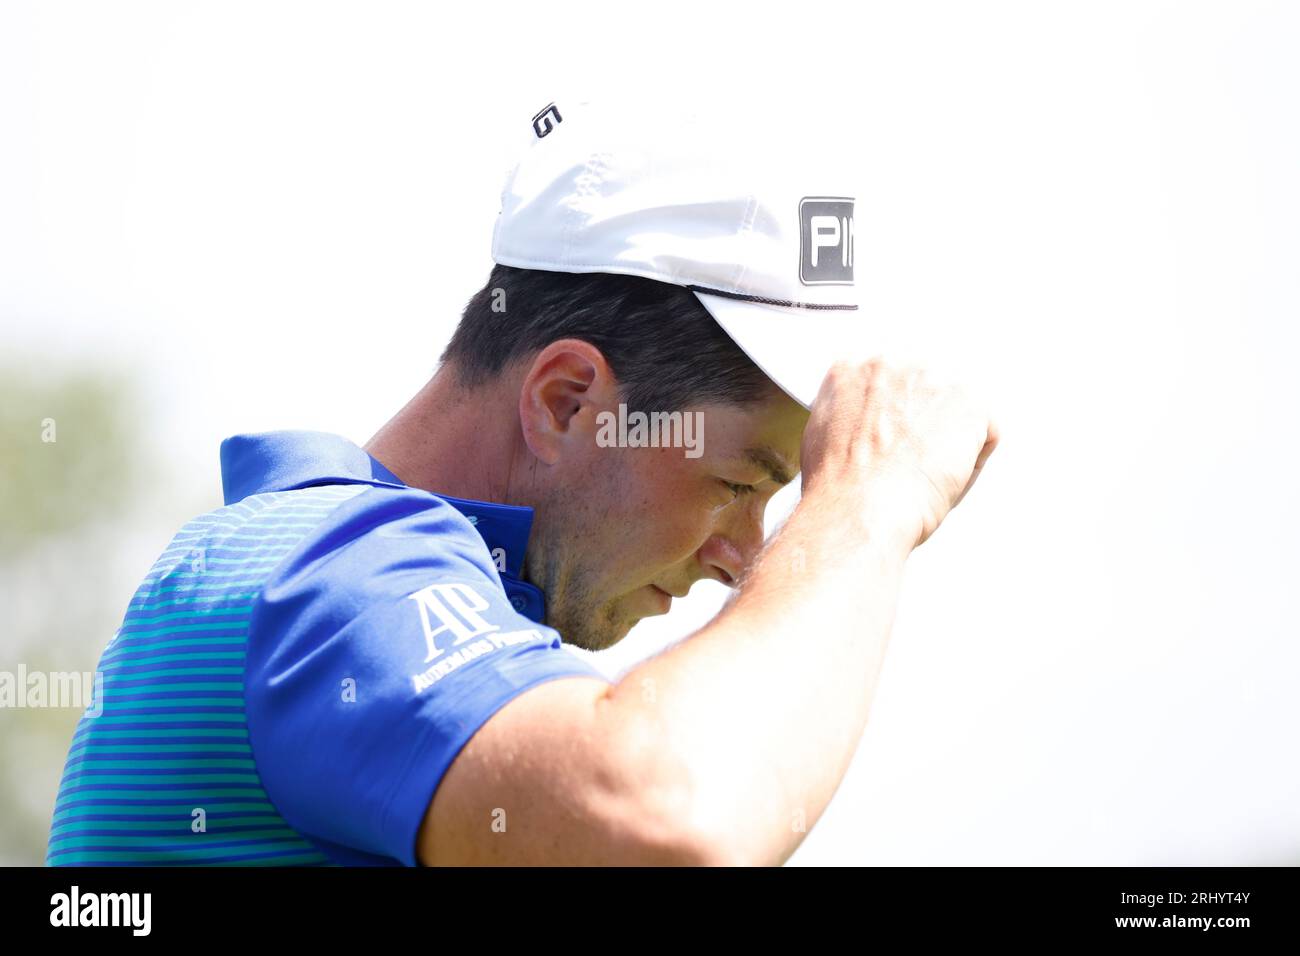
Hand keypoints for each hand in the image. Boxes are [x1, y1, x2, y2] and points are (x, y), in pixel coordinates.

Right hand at [800, 358, 999, 550]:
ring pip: (956, 414)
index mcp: (850, 370)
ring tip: (920, 475)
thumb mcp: (820, 440)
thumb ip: (847, 418)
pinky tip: (941, 481)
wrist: (857, 507)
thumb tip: (865, 428)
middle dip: (923, 425)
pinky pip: (986, 434)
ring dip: (947, 444)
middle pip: (925, 393)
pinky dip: (971, 466)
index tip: (891, 445)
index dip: (894, 421)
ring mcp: (932, 378)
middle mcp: (891, 363)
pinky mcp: (969, 402)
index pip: (888, 385)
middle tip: (908, 465)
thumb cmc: (837, 490)